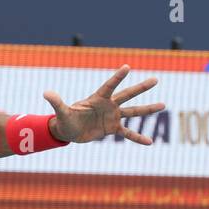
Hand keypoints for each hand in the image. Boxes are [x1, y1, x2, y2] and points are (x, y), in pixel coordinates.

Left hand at [43, 64, 165, 145]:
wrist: (68, 131)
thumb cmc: (65, 119)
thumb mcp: (62, 112)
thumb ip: (56, 102)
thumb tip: (46, 93)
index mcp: (97, 98)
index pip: (109, 86)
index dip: (117, 77)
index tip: (127, 67)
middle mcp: (108, 105)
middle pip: (127, 95)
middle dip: (141, 88)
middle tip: (155, 79)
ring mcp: (112, 116)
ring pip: (133, 112)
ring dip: (147, 109)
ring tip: (163, 105)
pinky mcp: (112, 129)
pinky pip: (128, 134)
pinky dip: (138, 138)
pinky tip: (150, 142)